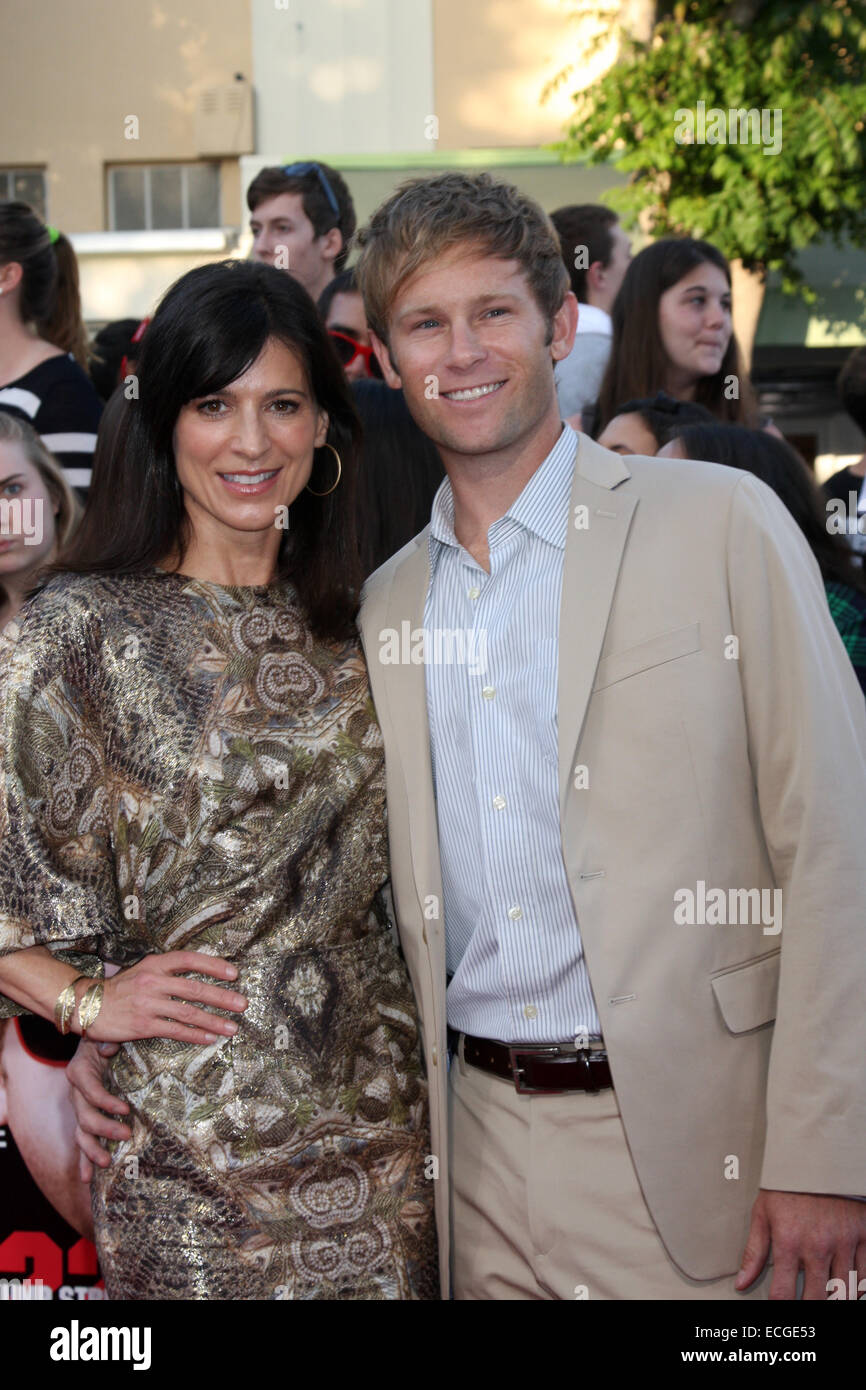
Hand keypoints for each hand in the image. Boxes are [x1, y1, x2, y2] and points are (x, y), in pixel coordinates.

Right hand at [67, 1038, 127, 1181]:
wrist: (93, 1043)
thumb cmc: (103, 1039)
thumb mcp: (104, 1035)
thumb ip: (106, 1042)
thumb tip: (110, 1048)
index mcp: (80, 1073)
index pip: (91, 1092)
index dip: (106, 1103)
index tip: (126, 1111)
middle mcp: (76, 1094)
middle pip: (85, 1117)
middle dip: (105, 1129)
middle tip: (127, 1136)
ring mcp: (80, 1108)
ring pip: (81, 1134)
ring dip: (92, 1151)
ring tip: (106, 1164)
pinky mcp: (85, 1119)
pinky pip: (82, 1141)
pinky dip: (84, 1161)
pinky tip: (87, 1179)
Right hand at [84, 950, 246, 1044]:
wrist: (87, 1004)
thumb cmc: (119, 989)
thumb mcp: (142, 970)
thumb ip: (166, 971)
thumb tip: (197, 976)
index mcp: (155, 964)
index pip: (190, 959)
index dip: (214, 965)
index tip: (234, 973)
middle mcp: (153, 981)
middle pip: (195, 988)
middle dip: (223, 997)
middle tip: (243, 1004)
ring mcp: (148, 1003)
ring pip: (189, 1012)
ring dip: (214, 1021)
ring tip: (233, 1028)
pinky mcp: (143, 1025)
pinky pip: (174, 1030)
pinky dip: (194, 1035)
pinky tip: (209, 1039)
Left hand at [736, 1189, 865, 1298]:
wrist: (819, 1156)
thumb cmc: (788, 1185)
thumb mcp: (763, 1213)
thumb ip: (754, 1252)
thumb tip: (742, 1283)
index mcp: (788, 1241)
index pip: (783, 1294)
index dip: (780, 1307)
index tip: (780, 1306)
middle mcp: (817, 1246)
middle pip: (817, 1299)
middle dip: (809, 1306)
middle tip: (806, 1301)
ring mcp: (844, 1242)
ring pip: (844, 1292)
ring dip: (835, 1299)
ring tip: (826, 1295)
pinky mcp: (863, 1235)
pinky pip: (865, 1276)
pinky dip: (858, 1286)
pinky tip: (848, 1285)